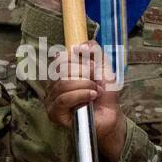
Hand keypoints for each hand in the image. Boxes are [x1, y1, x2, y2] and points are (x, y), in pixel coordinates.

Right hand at [44, 43, 124, 161]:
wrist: (111, 115)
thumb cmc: (105, 93)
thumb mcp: (103, 66)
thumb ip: (94, 51)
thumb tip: (79, 46)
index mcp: (61, 71)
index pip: (61, 57)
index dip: (79, 59)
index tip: (93, 67)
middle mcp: (53, 84)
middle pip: (62, 68)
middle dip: (85, 73)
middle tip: (96, 82)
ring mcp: (51, 98)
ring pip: (63, 83)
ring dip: (85, 85)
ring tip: (95, 92)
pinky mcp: (54, 113)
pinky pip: (63, 99)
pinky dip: (80, 95)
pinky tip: (91, 97)